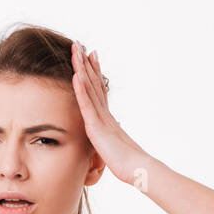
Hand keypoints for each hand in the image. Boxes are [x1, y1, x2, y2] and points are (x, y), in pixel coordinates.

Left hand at [71, 42, 149, 187]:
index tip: (90, 55)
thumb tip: (114, 135)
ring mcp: (101, 118)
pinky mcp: (97, 126)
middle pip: (93, 83)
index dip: (93, 72)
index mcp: (108, 118)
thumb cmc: (129, 164)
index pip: (98, 90)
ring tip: (75, 51)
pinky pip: (87, 104)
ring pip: (89, 88)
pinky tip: (76, 75)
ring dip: (81, 69)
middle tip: (79, 44)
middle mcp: (105, 113)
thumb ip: (112, 138)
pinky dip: (81, 89)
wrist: (137, 169)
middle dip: (85, 63)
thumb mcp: (116, 148)